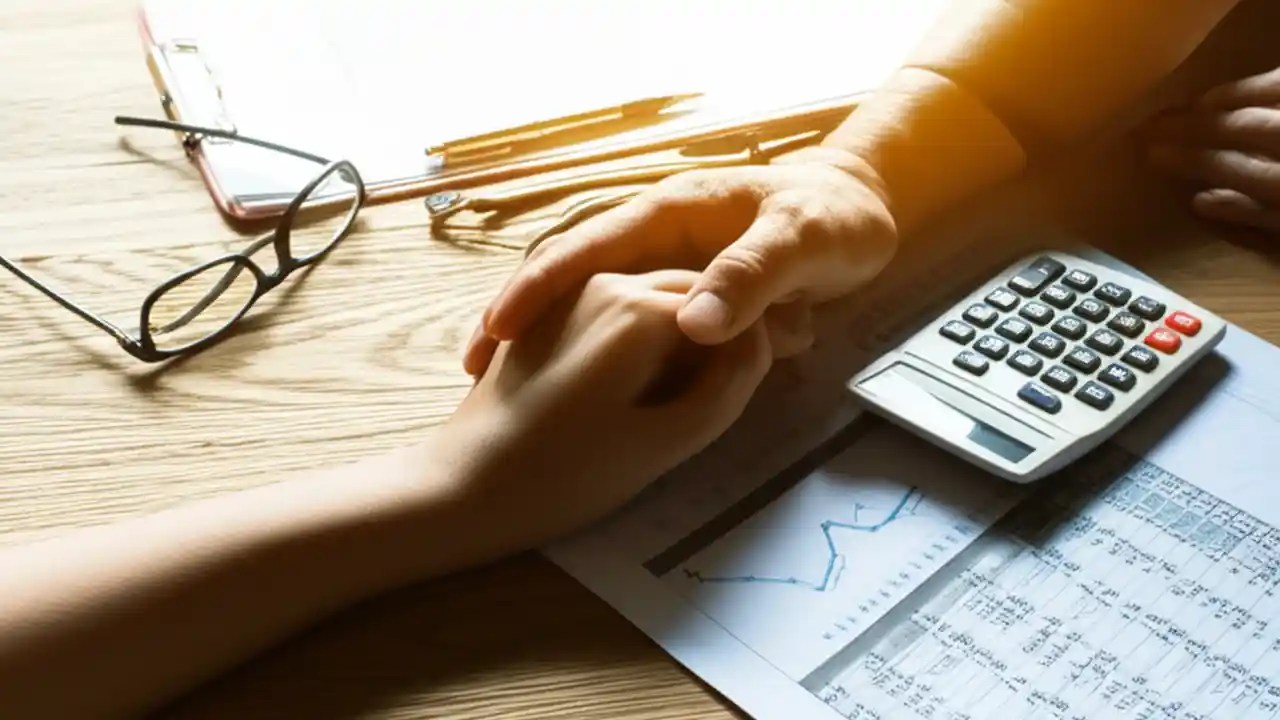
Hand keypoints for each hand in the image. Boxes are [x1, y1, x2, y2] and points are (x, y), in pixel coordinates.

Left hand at [445, 270, 771, 539]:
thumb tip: (759, 346)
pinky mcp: (549, 315)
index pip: (732, 306)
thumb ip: (727, 388)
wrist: (458, 487)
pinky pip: (617, 308)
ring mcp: (571, 294)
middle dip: (732, 322)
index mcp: (641, 307)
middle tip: (773, 359)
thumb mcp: (666, 442)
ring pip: (653, 297)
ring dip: (690, 326)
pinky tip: (656, 374)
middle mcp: (606, 281)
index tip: (801, 351)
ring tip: (715, 372)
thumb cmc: (565, 477)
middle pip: (692, 292)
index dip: (769, 329)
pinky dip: (648, 332)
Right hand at [462, 147, 898, 375]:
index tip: (497, 328)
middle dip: (520, 316)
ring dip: (546, 337)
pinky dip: (598, 350)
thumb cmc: (833, 220)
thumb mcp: (802, 242)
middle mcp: (654, 235)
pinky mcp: (680, 293)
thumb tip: (692, 326)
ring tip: (498, 386)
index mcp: (670, 210)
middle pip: (568, 274)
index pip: (586, 244)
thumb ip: (751, 277)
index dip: (538, 286)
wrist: (861, 212)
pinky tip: (571, 390)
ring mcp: (663, 264)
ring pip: (588, 299)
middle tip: (475, 370)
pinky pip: (627, 322)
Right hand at [1145, 67, 1279, 232]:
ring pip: (1263, 97)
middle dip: (1189, 125)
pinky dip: (1253, 84)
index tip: (1149, 153)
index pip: (1227, 165)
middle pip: (1237, 127)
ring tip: (1188, 106)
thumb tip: (1200, 202)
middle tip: (1149, 124)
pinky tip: (1233, 90)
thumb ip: (1256, 218)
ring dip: (1220, 99)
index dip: (1187, 158)